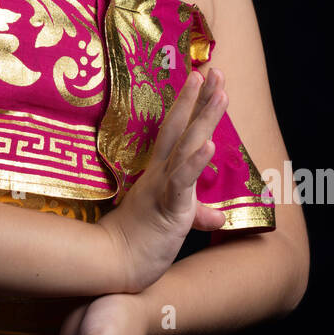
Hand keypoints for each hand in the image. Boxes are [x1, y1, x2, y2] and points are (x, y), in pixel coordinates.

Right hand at [99, 66, 230, 293]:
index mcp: (159, 174)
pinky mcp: (166, 206)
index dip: (189, 105)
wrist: (112, 264)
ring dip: (204, 118)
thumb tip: (218, 217)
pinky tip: (210, 145)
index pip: (176, 132)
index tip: (201, 78)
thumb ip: (196, 214)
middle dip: (198, 98)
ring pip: (186, 146)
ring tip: (220, 92)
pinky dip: (195, 163)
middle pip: (181, 128)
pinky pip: (181, 182)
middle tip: (212, 70)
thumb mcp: (172, 222)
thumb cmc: (138, 243)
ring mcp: (162, 187)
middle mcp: (160, 173)